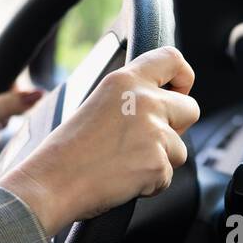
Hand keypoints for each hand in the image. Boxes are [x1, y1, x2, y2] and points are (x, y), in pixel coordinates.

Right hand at [0, 46, 198, 236]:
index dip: (182, 78)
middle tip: (147, 141)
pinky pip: (168, 177)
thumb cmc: (66, 150)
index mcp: (125, 81)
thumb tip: (161, 106)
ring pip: (180, 149)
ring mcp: (154, 132)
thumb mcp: (98, 104)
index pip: (172, 59)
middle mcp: (144, 101)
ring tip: (124, 164)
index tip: (177, 92)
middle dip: (177, 128)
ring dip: (160, 160)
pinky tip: (123, 180)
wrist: (51, 182)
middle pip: (191, 109)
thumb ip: (130, 99)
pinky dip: (150, 184)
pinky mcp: (157, 163)